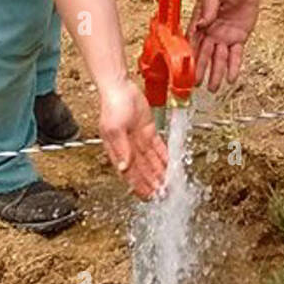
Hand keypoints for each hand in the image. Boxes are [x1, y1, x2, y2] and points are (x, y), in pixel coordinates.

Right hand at [98, 77, 166, 197]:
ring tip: (169, 184)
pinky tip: (170, 166)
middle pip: (143, 170)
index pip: (130, 173)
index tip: (149, 197)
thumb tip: (125, 167)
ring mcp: (139, 140)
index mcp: (117, 150)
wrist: (120, 86)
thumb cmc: (112, 105)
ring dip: (160, 173)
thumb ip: (121, 149)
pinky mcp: (148, 130)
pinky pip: (158, 147)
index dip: (139, 186)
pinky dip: (164, 157)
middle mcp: (128, 147)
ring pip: (152, 161)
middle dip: (153, 183)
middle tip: (164, 194)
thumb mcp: (114, 128)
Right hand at [188, 0, 263, 91]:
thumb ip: (208, 6)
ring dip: (215, 73)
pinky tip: (230, 79)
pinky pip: (235, 55)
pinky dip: (233, 67)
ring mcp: (224, 37)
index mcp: (200, 21)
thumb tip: (202, 24)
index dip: (189, 56)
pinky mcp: (238, 38)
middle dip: (200, 70)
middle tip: (196, 85)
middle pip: (204, 54)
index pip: (192, 42)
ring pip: (219, 59)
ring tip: (213, 89)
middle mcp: (210, 32)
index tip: (185, 70)